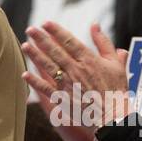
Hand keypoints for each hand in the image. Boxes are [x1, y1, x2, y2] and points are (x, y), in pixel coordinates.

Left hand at [23, 21, 129, 140]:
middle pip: (55, 51)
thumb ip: (103, 42)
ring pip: (48, 67)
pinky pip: (46, 89)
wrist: (114, 117)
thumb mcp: (115, 63)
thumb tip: (95, 24)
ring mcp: (68, 85)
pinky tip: (25, 74)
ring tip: (25, 45)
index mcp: (89, 60)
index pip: (69, 41)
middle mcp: (76, 70)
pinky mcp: (63, 99)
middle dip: (41, 39)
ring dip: (35, 56)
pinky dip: (35, 82)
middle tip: (30, 30)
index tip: (45, 23)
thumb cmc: (116, 89)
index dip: (56, 31)